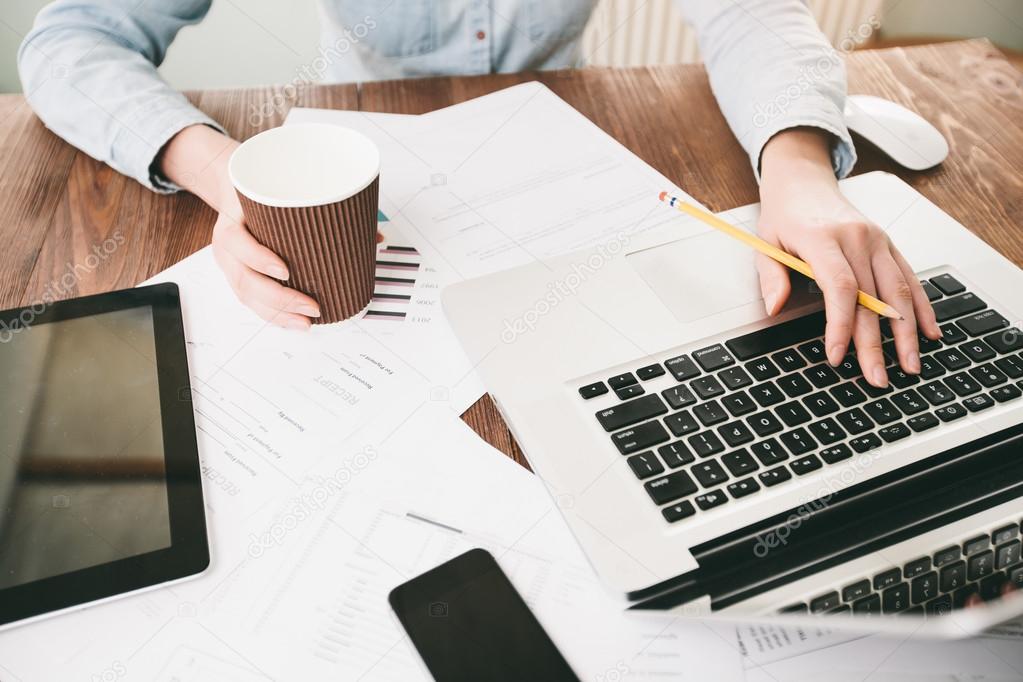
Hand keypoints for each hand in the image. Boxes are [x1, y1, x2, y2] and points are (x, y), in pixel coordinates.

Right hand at [159, 125, 319, 327]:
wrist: (233, 189)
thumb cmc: (260, 189)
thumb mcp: (284, 191)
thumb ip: (325, 207)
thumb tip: (374, 235)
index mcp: (233, 220)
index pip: (236, 241)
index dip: (257, 258)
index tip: (284, 269)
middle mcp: (228, 247)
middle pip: (245, 280)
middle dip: (279, 298)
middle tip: (312, 306)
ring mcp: (231, 265)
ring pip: (248, 297)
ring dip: (278, 314)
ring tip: (307, 322)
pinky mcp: (239, 278)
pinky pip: (252, 302)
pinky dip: (274, 315)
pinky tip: (294, 321)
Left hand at [757, 128, 940, 386]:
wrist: (803, 182)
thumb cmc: (784, 215)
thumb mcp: (765, 243)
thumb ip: (772, 277)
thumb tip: (775, 308)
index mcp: (824, 239)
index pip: (840, 287)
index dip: (841, 325)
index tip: (837, 355)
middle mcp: (857, 239)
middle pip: (872, 298)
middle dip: (876, 343)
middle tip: (877, 378)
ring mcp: (877, 241)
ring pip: (898, 291)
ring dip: (907, 331)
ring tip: (910, 365)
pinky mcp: (888, 245)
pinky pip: (909, 278)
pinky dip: (921, 307)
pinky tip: (929, 332)